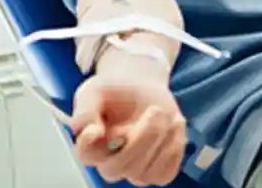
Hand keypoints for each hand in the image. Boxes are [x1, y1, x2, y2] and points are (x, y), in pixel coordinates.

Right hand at [70, 69, 187, 185]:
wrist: (141, 87)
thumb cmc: (115, 91)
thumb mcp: (95, 91)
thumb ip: (85, 109)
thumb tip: (90, 130)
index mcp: (90, 145)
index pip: (85, 154)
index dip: (88, 144)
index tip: (96, 128)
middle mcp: (109, 163)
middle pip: (117, 168)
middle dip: (140, 139)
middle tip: (155, 110)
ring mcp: (134, 169)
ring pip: (143, 174)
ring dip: (161, 141)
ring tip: (167, 113)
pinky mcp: (158, 169)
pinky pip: (166, 173)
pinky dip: (175, 148)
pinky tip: (176, 122)